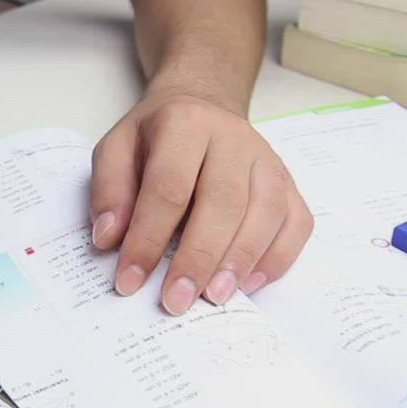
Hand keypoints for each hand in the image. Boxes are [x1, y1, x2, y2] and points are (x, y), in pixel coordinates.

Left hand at [89, 92, 313, 313]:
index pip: (168, 188)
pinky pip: (297, 222)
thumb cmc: (156, 139)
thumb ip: (109, 191)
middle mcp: (233, 138)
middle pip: (224, 201)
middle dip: (199, 257)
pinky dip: (278, 257)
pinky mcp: (289, 182)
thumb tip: (109, 239)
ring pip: (266, 212)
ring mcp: (267, 160)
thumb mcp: (116, 149)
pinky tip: (250, 284)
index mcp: (185, 123)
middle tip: (177, 300)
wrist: (201, 107)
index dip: (148, 239)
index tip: (130, 281)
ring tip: (214, 298)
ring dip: (240, 261)